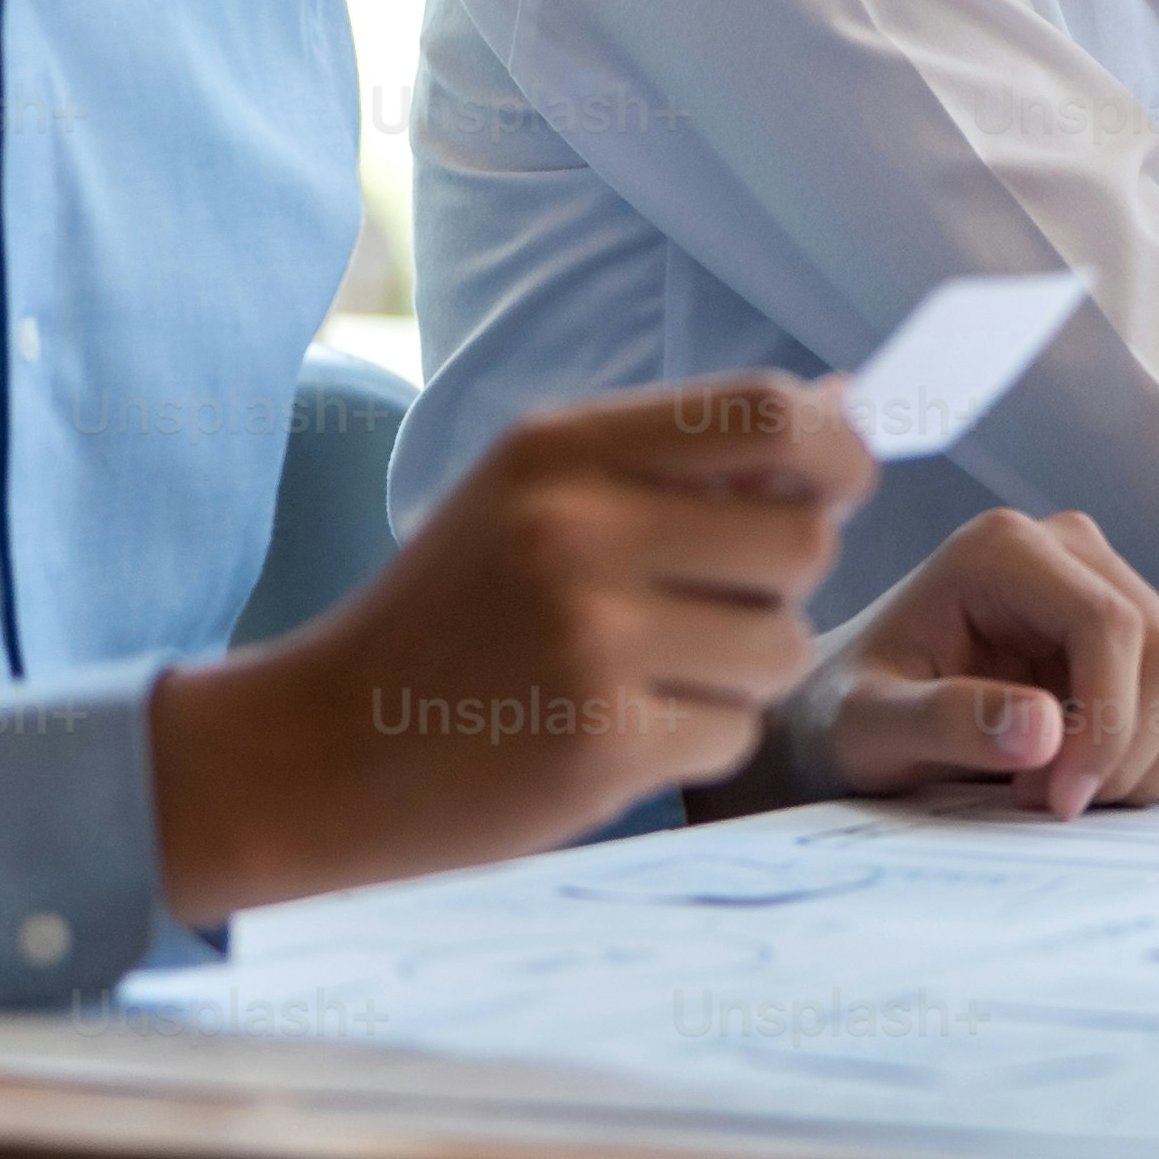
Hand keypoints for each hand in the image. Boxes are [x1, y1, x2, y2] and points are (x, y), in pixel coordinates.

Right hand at [154, 375, 864, 924]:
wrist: (314, 751)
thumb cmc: (446, 617)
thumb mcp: (533, 498)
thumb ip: (682, 456)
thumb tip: (844, 407)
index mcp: (560, 451)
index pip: (762, 413)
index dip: (836, 449)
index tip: (843, 482)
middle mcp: (577, 532)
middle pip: (802, 541)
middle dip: (783, 580)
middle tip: (712, 605)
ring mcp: (591, 642)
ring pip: (784, 646)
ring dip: (742, 670)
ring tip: (649, 674)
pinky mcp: (602, 744)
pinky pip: (736, 731)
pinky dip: (700, 739)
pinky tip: (620, 731)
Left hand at [705, 506, 1158, 822]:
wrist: (849, 724)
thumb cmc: (847, 720)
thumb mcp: (867, 730)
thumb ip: (945, 723)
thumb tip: (1042, 729)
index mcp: (1006, 549)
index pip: (1110, 623)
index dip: (1105, 724)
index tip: (1059, 802)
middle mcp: (1077, 554)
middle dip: (1125, 753)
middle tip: (1047, 806)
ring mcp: (1123, 593)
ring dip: (1154, 763)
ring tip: (1063, 792)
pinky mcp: (1152, 641)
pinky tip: (1097, 777)